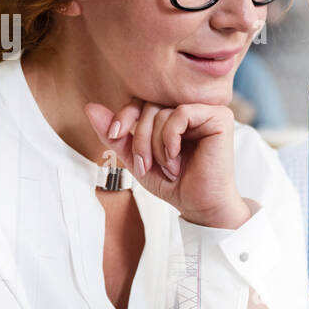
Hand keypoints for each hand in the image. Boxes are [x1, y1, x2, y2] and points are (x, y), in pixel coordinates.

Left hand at [85, 99, 250, 228]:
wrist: (200, 205)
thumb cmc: (173, 184)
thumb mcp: (136, 159)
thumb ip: (115, 135)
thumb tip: (89, 107)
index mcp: (172, 116)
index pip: (141, 102)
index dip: (124, 116)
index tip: (114, 134)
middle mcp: (190, 109)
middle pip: (150, 107)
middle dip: (140, 140)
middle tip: (145, 166)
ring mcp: (205, 111)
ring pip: (163, 113)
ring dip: (157, 147)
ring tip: (169, 168)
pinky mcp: (219, 117)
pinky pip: (181, 114)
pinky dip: (171, 139)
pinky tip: (177, 158)